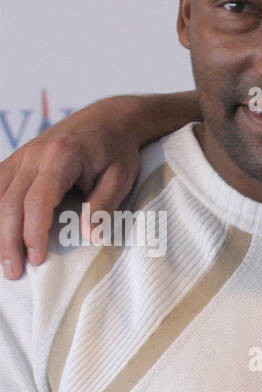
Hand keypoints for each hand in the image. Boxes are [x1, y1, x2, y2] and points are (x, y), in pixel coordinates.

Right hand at [0, 96, 143, 277]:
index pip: (38, 200)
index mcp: (60, 157)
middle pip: (10, 201)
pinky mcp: (17, 161)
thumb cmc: (117, 150)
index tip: (37, 259)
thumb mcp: (120, 177)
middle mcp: (33, 155)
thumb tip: (91, 236)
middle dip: (8, 240)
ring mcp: (21, 156)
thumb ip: (104, 205)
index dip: (34, 232)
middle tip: (14, 272)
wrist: (108, 119)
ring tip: (3, 261)